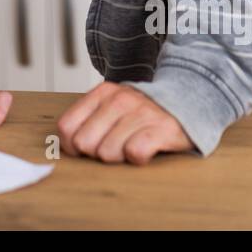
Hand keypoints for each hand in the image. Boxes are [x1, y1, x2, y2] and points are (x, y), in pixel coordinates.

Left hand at [56, 82, 193, 164]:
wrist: (186, 102)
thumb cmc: (140, 113)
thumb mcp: (111, 106)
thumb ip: (88, 120)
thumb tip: (64, 146)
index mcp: (102, 93)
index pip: (67, 127)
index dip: (71, 146)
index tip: (86, 149)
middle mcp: (119, 100)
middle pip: (85, 144)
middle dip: (96, 153)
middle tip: (114, 147)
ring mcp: (141, 112)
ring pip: (108, 153)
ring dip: (119, 157)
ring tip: (131, 146)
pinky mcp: (161, 128)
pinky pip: (135, 153)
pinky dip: (138, 158)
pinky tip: (146, 150)